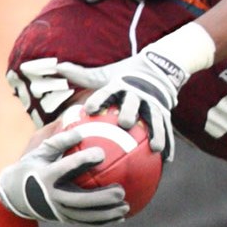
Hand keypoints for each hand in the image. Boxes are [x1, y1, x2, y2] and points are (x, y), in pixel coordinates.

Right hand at [0, 122, 127, 224]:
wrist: (13, 194)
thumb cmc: (32, 167)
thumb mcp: (40, 151)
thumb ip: (60, 141)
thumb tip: (81, 128)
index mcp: (45, 175)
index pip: (65, 167)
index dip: (83, 160)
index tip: (102, 153)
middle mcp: (51, 196)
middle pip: (79, 200)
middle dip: (101, 198)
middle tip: (121, 190)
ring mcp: (56, 210)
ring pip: (84, 215)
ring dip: (106, 214)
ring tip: (126, 207)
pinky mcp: (62, 219)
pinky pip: (85, 221)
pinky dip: (103, 221)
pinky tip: (121, 217)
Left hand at [53, 48, 189, 161]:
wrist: (159, 65)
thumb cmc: (125, 74)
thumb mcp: (105, 73)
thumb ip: (82, 74)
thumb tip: (58, 67)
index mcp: (120, 84)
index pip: (107, 91)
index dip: (98, 99)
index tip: (89, 109)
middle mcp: (138, 93)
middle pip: (133, 103)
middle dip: (130, 112)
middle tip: (125, 123)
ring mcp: (154, 102)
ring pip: (155, 119)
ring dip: (156, 133)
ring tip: (155, 148)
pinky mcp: (165, 111)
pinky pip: (166, 129)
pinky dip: (168, 143)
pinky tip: (167, 161)